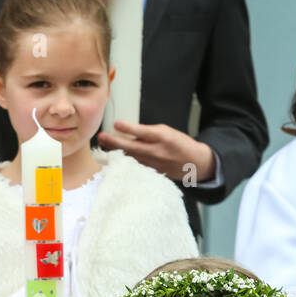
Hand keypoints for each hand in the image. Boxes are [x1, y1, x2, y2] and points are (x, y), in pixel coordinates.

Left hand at [98, 120, 215, 182]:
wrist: (194, 162)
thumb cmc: (179, 144)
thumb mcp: (166, 132)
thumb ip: (148, 132)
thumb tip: (129, 132)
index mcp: (162, 137)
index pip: (142, 131)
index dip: (128, 128)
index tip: (116, 124)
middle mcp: (156, 151)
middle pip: (131, 146)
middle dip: (114, 141)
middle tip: (102, 137)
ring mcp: (152, 163)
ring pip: (130, 157)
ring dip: (115, 152)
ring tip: (104, 145)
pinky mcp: (151, 172)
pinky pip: (134, 166)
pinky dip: (124, 161)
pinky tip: (113, 158)